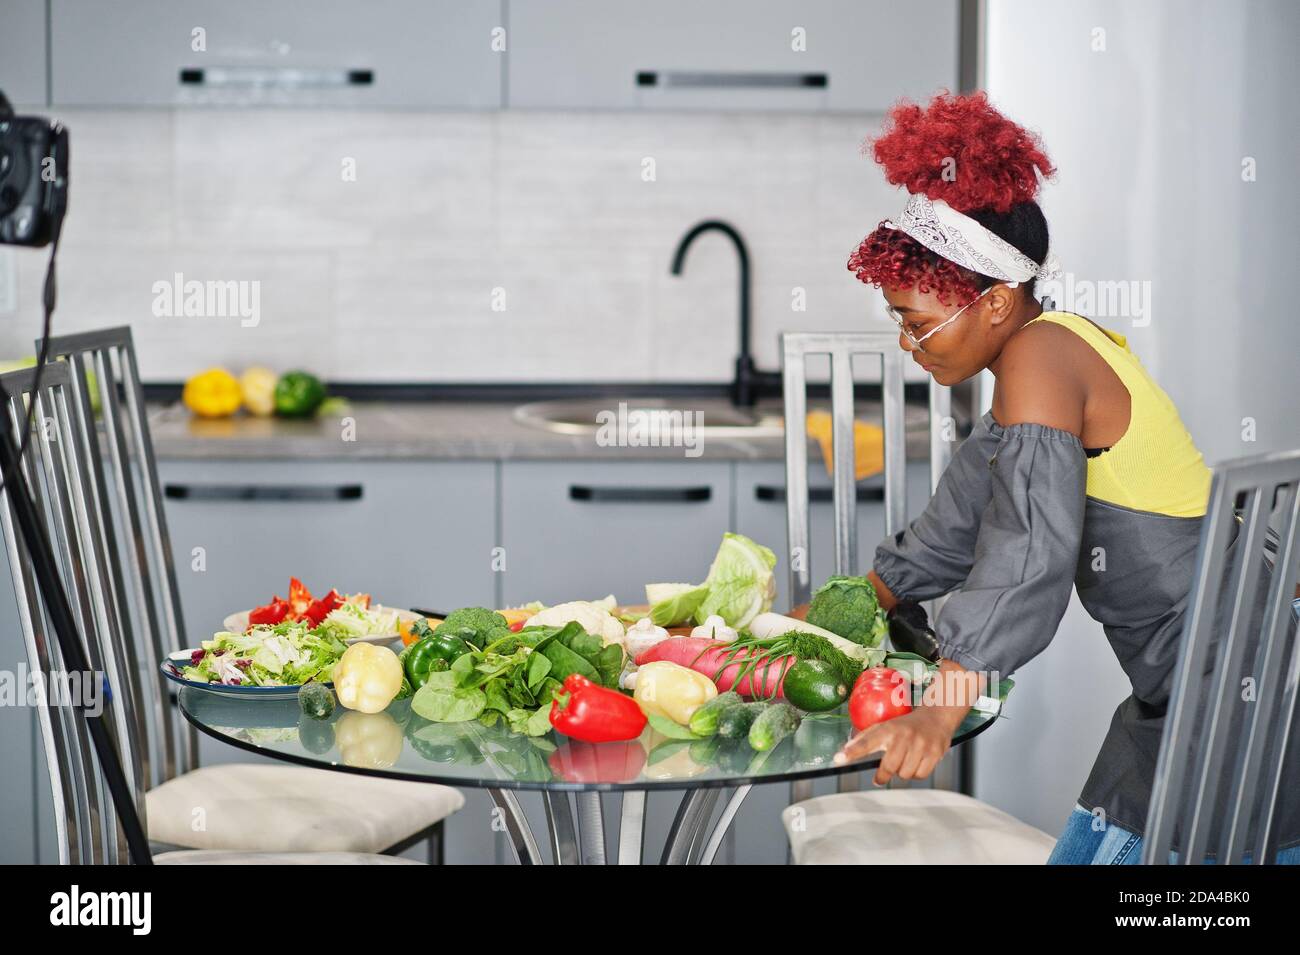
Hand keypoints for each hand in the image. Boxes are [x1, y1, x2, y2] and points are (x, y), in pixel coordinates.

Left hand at [833, 708, 954, 785]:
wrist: (937, 717)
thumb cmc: (906, 725)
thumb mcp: (886, 726)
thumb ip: (866, 738)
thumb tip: (844, 751)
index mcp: (888, 728)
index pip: (866, 741)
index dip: (852, 751)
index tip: (838, 759)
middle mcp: (904, 736)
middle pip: (889, 767)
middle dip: (882, 775)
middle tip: (879, 777)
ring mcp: (921, 744)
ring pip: (905, 774)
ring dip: (902, 773)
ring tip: (905, 761)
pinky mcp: (934, 753)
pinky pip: (920, 775)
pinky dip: (916, 773)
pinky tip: (916, 763)